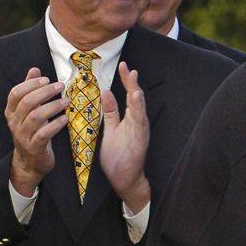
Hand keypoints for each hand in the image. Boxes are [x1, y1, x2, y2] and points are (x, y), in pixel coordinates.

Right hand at [5, 68, 68, 195]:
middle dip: (44, 92)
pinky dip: (56, 125)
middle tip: (60, 86)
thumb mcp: (29, 112)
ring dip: (53, 107)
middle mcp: (14, 123)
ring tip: (67, 101)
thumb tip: (34, 70)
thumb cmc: (33, 132)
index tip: (46, 78)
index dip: (30, 84)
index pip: (16, 93)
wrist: (31, 162)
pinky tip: (66, 119)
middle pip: (26, 103)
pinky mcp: (34, 147)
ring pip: (35, 117)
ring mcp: (23, 136)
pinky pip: (44, 134)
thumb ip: (30, 91)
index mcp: (12, 112)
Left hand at [100, 62, 149, 211]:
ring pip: (139, 109)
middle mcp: (138, 123)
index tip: (123, 66)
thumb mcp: (111, 129)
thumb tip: (105, 92)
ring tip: (133, 79)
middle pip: (136, 99)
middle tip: (128, 67)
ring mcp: (140, 131)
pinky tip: (136, 100)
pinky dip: (138, 110)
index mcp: (131, 119)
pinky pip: (139, 123)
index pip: (129, 96)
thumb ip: (111, 112)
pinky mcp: (139, 140)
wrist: (125, 179)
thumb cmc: (119, 156)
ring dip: (137, 94)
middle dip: (132, 83)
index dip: (127, 81)